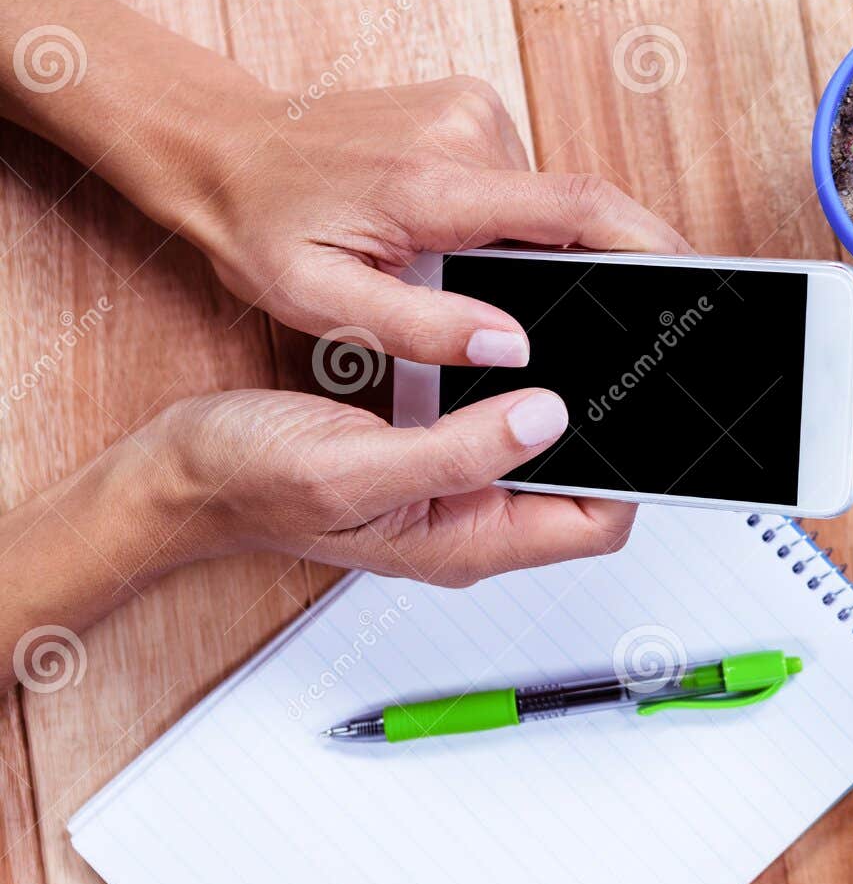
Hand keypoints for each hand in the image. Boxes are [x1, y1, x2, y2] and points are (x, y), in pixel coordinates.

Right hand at [147, 387, 634, 586]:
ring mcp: (453, 491)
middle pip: (583, 488)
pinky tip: (513, 346)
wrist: (182, 472)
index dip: (631, 473)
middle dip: (608, 432)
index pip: (595, 524)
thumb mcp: (353, 464)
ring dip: (566, 406)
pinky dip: (515, 390)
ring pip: (544, 454)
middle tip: (620, 359)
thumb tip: (548, 418)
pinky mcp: (431, 456)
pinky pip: (498, 429)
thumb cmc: (248, 479)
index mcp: (466, 541)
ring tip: (582, 342)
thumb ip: (456, 449)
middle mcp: (471, 522)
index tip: (638, 407)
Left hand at [179, 76, 690, 366]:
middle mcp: (462, 133)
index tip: (687, 274)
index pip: (573, 206)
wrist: (220, 148)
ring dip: (531, 247)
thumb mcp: (325, 303)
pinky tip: (458, 242)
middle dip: (585, 266)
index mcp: (432, 185)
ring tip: (462, 274)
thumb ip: (425, 329)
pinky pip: (518, 180)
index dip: (643, 242)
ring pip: (542, 200)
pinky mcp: (466, 111)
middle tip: (569, 317)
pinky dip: (511, 221)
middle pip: (570, 210)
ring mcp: (467, 114)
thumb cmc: (263, 224)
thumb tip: (513, 346)